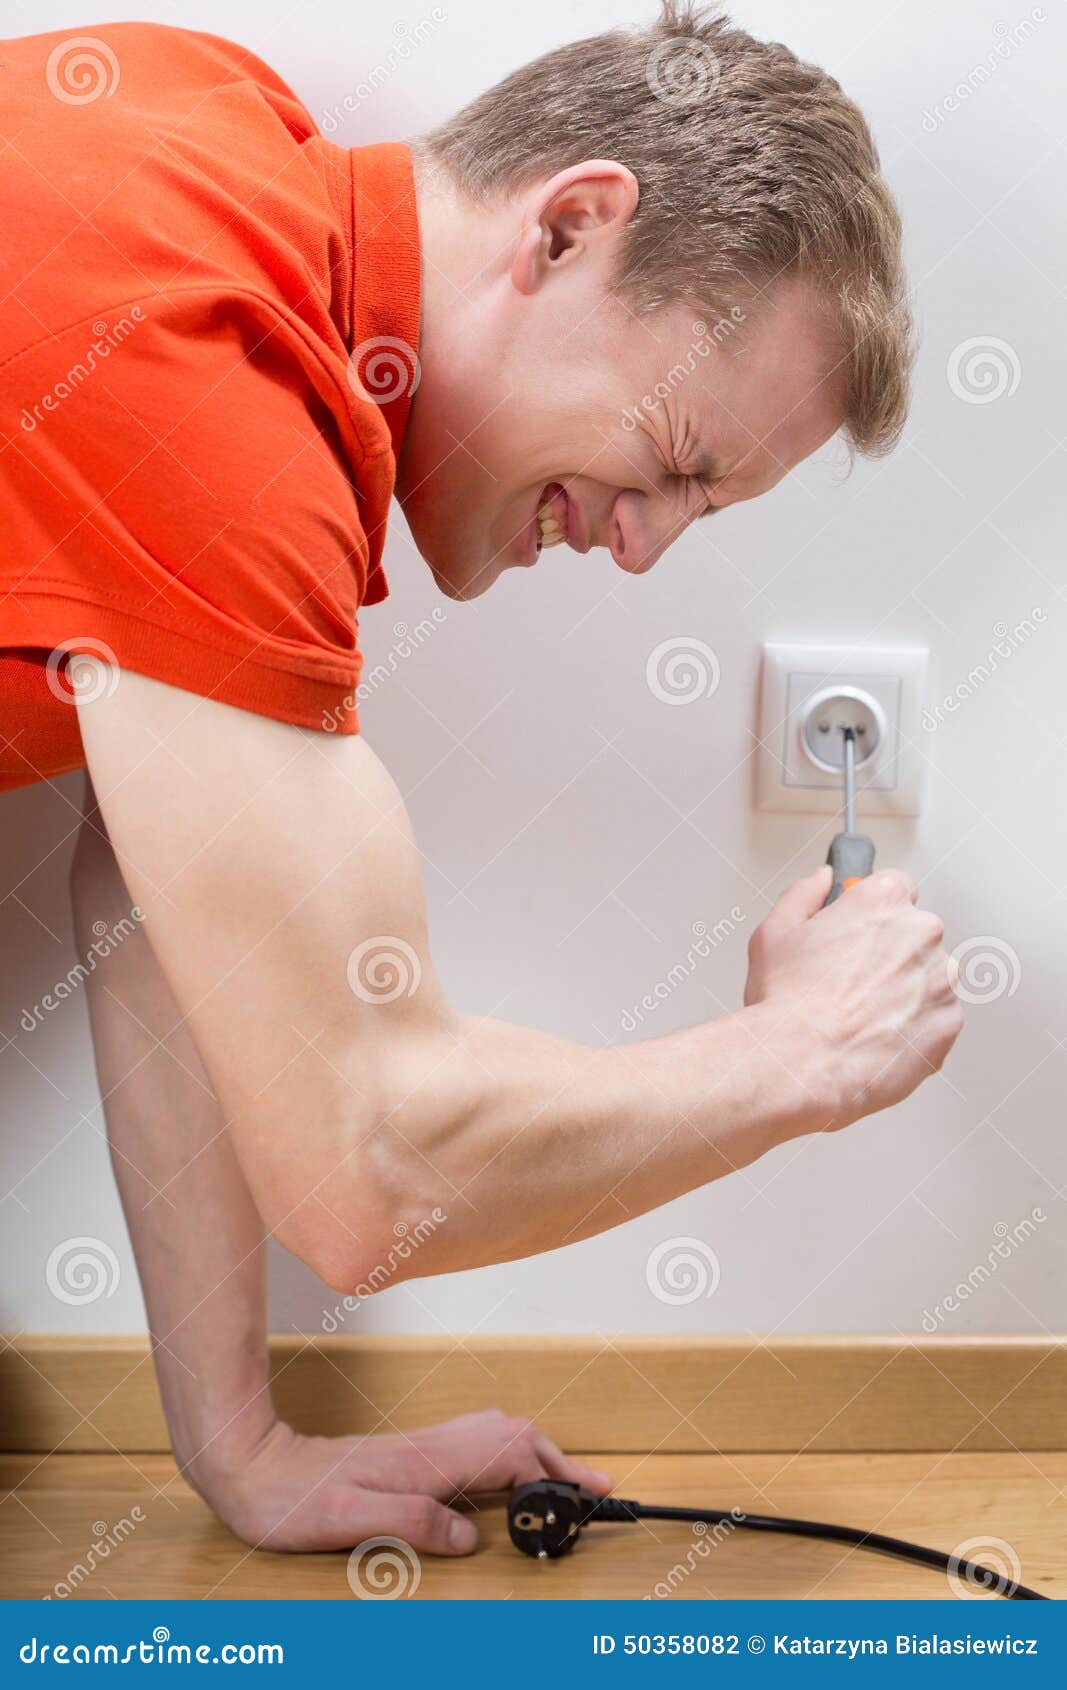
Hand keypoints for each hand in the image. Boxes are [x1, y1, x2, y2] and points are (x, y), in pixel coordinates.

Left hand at [187, 1409, 613, 1553]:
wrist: (251, 1467)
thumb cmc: (293, 1499)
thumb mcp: (351, 1521)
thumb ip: (414, 1523)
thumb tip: (471, 1537)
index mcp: (425, 1463)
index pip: (509, 1454)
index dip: (552, 1474)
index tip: (584, 1497)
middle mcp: (429, 1446)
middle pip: (514, 1434)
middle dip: (558, 1459)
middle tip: (592, 1490)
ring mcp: (419, 1445)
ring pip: (496, 1433)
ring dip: (536, 1452)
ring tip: (561, 1482)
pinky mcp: (406, 1453)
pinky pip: (473, 1442)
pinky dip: (506, 1453)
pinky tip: (503, 1474)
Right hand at [744, 864, 962, 1128]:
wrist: (800, 1063)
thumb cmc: (786, 1002)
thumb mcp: (774, 932)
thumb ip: (804, 895)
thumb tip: (821, 882)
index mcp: (882, 901)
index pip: (897, 887)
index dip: (875, 912)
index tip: (862, 929)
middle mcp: (920, 933)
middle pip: (916, 934)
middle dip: (890, 953)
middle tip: (850, 980)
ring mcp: (940, 980)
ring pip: (930, 978)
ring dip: (906, 991)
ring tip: (861, 1015)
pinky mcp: (948, 1023)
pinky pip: (937, 1019)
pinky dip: (915, 1028)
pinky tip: (877, 1036)